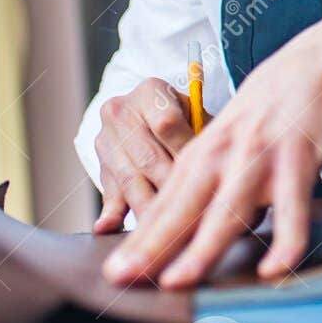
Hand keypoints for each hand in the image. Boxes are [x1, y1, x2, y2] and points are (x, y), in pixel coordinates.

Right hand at [92, 77, 198, 232]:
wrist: (144, 112)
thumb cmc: (185, 116)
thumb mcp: (196, 113)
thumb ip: (206, 133)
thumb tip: (221, 156)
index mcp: (150, 92)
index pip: (167, 124)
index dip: (186, 151)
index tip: (205, 173)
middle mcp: (121, 112)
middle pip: (148, 157)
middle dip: (171, 187)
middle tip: (195, 212)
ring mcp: (106, 140)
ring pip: (130, 180)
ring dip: (149, 208)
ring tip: (170, 230)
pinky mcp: (100, 166)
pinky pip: (108, 193)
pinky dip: (111, 214)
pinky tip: (111, 228)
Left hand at [102, 15, 321, 287]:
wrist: (318, 63)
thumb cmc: (274, 104)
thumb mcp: (231, 135)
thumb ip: (212, 176)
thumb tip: (188, 223)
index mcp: (204, 151)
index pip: (166, 202)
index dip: (141, 238)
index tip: (116, 272)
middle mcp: (224, 155)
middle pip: (184, 207)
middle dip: (151, 245)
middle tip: (121, 278)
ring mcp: (260, 157)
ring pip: (228, 211)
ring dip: (202, 248)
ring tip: (178, 282)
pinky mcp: (298, 159)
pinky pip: (293, 209)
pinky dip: (286, 241)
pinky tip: (275, 269)